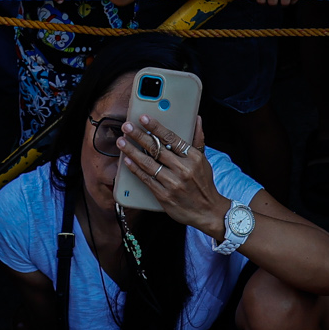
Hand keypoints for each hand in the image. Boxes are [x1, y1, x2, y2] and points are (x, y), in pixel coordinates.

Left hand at [118, 113, 225, 232]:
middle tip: (126, 127)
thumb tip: (196, 119)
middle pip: (157, 149)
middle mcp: (183, 169)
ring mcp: (172, 183)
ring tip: (121, 141)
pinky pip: (146, 179)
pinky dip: (135, 168)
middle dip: (139, 136)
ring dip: (132, 151)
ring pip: (148, 163)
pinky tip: (126, 160)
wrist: (207, 211)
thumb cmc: (203, 184)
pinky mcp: (163, 195)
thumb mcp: (204, 160)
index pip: (172, 138)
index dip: (156, 127)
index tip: (144, 118)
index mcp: (193, 157)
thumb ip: (198, 139)